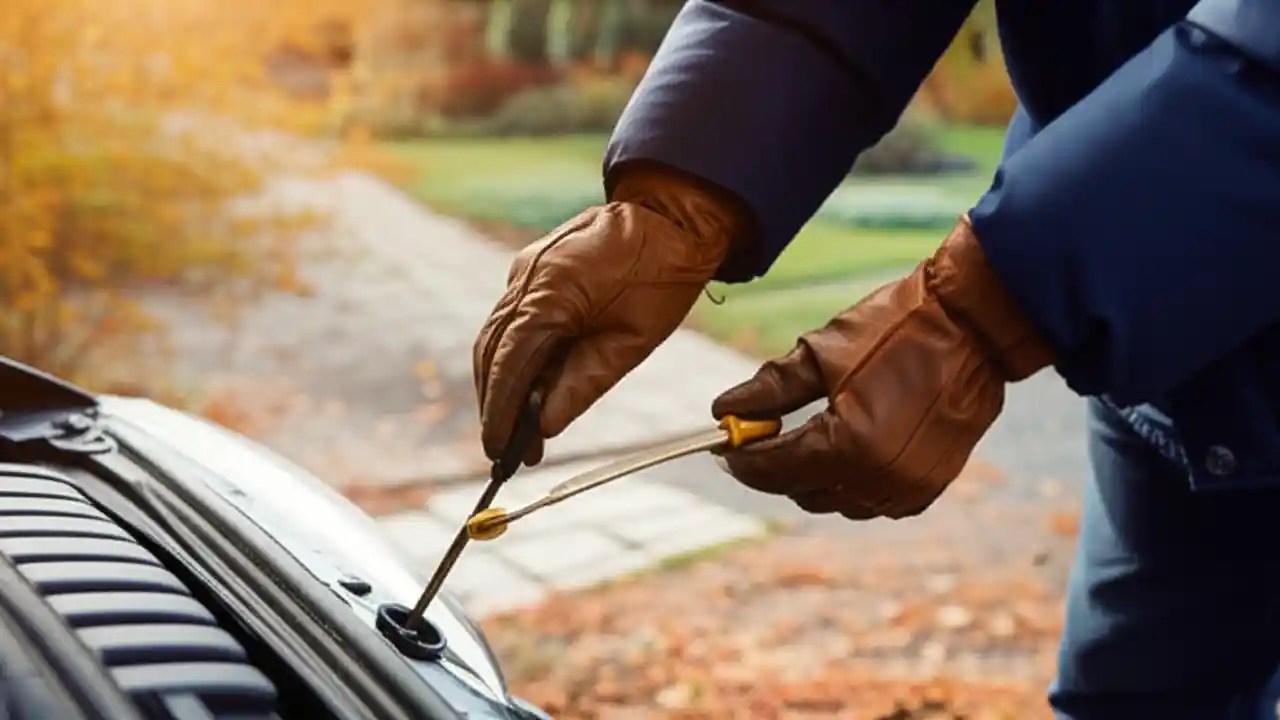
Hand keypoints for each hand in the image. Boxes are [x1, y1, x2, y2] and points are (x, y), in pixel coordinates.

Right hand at [474, 164, 749, 462]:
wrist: (673, 216)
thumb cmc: (662, 277)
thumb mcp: (633, 341)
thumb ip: (583, 384)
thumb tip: (544, 427)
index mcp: (551, 293)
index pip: (508, 363)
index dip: (498, 411)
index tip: (497, 449)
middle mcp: (526, 277)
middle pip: (490, 351)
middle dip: (494, 403)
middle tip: (507, 450)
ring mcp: (525, 269)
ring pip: (494, 335)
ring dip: (499, 382)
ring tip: (517, 426)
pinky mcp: (532, 268)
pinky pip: (510, 317)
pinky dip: (513, 354)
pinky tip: (529, 384)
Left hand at [712, 217, 1053, 518]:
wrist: (976, 324)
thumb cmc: (897, 327)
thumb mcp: (821, 352)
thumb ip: (770, 390)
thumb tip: (723, 411)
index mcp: (846, 445)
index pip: (773, 469)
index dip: (742, 458)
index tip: (724, 443)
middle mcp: (876, 478)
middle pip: (800, 490)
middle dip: (774, 466)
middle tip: (760, 434)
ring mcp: (907, 488)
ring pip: (835, 501)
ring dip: (811, 477)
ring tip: (804, 437)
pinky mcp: (929, 487)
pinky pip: (872, 502)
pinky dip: (850, 483)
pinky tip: (845, 449)